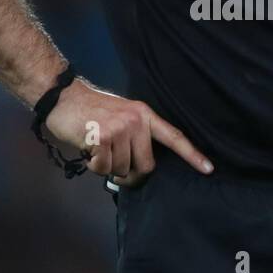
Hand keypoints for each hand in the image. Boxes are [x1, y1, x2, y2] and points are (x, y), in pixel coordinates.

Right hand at [44, 80, 213, 186]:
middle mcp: (136, 121)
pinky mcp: (102, 138)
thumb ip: (136, 136)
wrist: (64, 98)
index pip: (174, 137)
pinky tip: (89, 150)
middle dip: (130, 174)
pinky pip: (104, 169)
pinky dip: (95, 166)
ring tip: (98, 149)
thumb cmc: (93, 112)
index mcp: (145, 115)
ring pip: (123, 170)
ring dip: (108, 168)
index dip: (192, 155)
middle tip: (115, 167)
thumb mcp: (122, 115)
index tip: (209, 169)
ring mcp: (120, 128)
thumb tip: (141, 168)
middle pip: (146, 166)